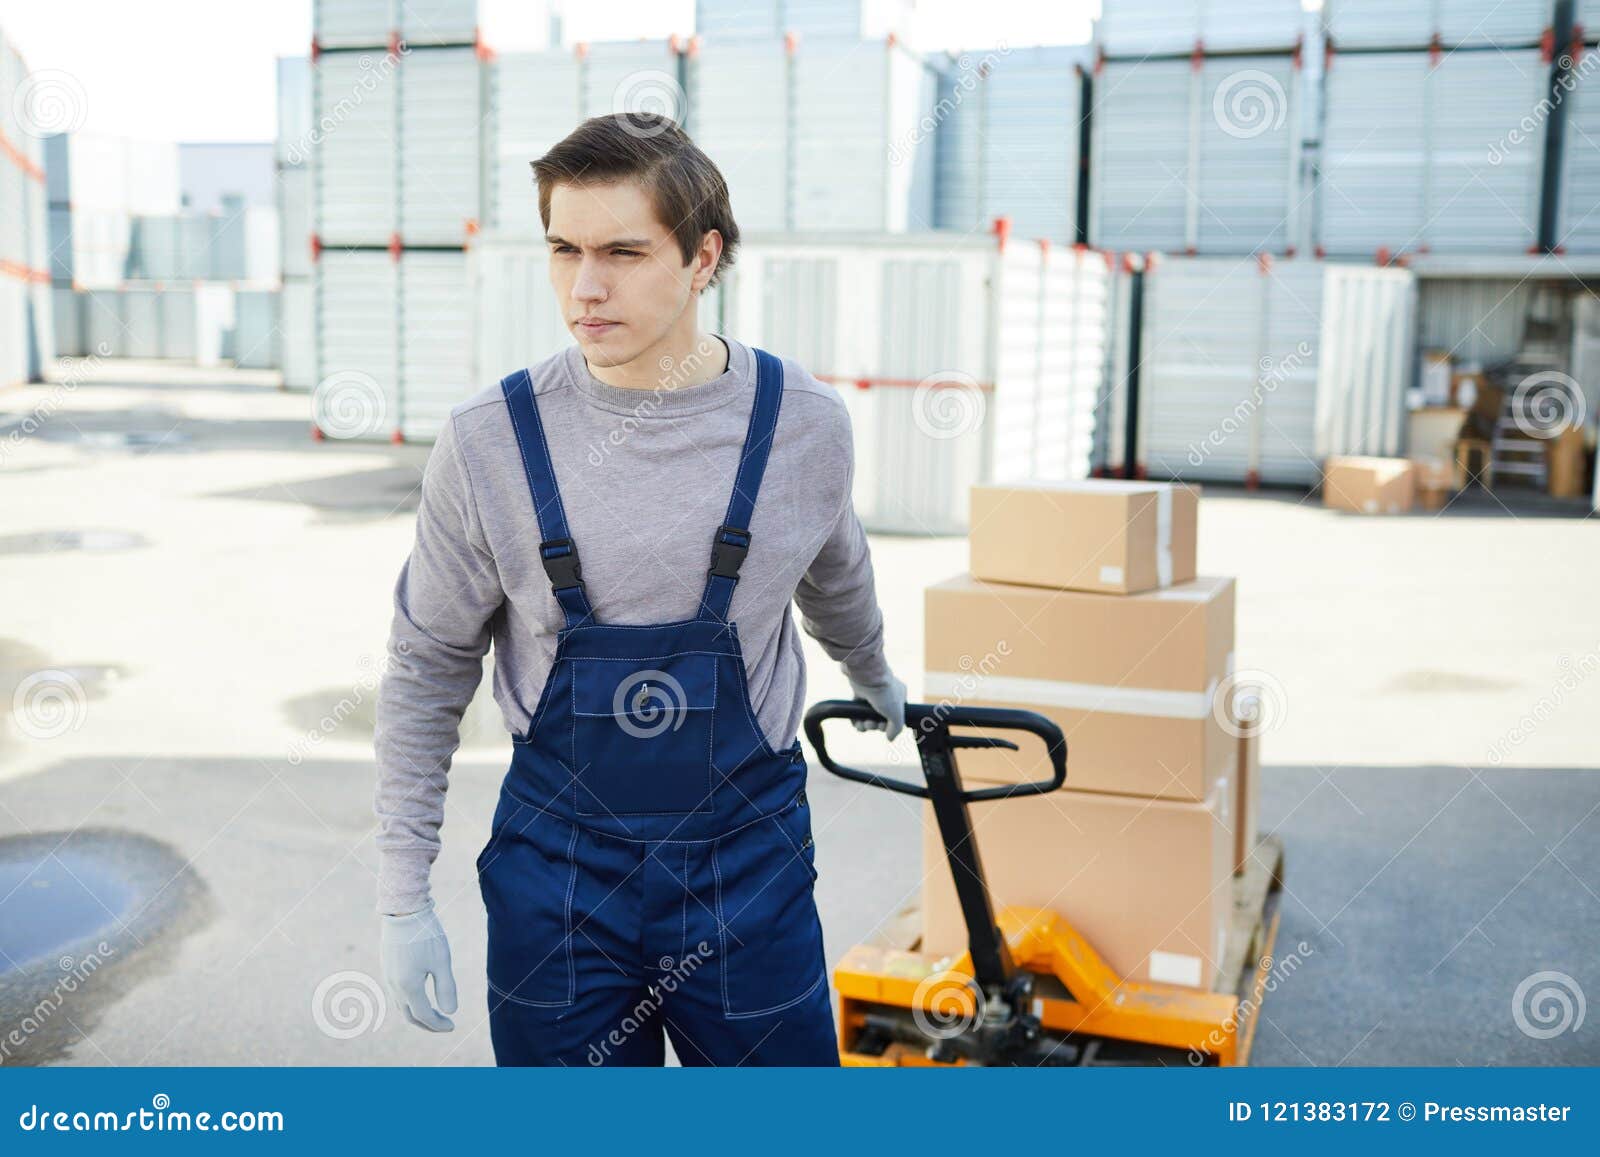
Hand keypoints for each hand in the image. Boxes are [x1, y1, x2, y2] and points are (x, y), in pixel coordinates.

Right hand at [379, 899, 457, 1031]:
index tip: (452, 1026)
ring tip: (434, 1012)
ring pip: (401, 1004)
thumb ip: (446, 988)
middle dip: (427, 1023)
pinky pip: (397, 993)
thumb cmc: (425, 935)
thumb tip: (451, 1012)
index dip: (438, 1025)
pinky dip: (410, 1000)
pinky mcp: (387, 966)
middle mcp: (394, 986)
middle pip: (410, 1015)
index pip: (424, 1015)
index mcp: (408, 987)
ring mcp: (388, 976)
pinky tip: (420, 993)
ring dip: (417, 1013)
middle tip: (444, 1024)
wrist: (402, 911)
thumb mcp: (441, 961)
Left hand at [848, 671, 906, 740]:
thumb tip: (890, 738)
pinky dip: (857, 720)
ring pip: (869, 716)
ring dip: (865, 725)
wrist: (866, 675)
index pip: (896, 716)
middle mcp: (887, 695)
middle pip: (881, 718)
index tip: (884, 726)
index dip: (889, 725)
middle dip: (875, 726)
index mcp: (899, 696)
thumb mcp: (896, 714)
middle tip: (871, 724)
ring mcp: (872, 694)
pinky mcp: (859, 694)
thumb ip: (896, 728)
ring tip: (863, 725)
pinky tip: (856, 724)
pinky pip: (858, 711)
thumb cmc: (884, 692)